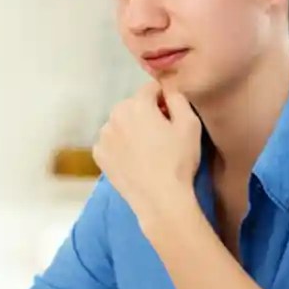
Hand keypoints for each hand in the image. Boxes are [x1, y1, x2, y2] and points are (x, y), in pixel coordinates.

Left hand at [93, 82, 201, 217]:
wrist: (160, 199)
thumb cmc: (178, 161)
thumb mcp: (190, 124)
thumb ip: (178, 98)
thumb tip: (168, 89)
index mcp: (136, 105)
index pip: (151, 89)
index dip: (164, 99)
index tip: (172, 116)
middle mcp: (114, 116)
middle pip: (133, 106)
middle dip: (146, 113)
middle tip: (161, 135)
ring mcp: (103, 137)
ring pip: (120, 123)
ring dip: (131, 129)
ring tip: (147, 149)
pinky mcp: (99, 155)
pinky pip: (111, 142)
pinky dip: (120, 146)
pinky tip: (133, 159)